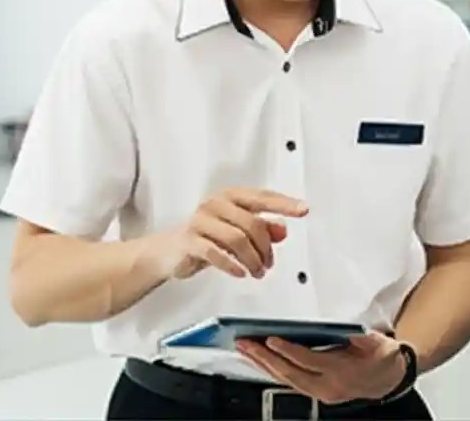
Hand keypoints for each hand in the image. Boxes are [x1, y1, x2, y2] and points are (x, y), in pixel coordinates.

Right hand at [152, 187, 307, 280]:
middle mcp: (215, 204)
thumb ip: (262, 230)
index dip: (284, 203)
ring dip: (252, 260)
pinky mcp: (190, 240)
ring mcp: (201, 221)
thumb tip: (283, 228)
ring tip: (257, 272)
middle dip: (265, 248)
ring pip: (237, 238)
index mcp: (229, 197)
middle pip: (252, 223)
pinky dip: (232, 265)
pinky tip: (240, 272)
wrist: (166, 252)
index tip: (303, 210)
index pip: (262, 197)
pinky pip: (216, 253)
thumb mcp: (236, 232)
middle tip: (268, 264)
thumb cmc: (204, 238)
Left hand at [236, 331, 407, 404]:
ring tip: (245, 350)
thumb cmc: (381, 357)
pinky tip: (259, 360)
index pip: (309, 361)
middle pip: (290, 373)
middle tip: (246, 343)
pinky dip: (272, 370)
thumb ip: (358, 334)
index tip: (271, 340)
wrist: (389, 378)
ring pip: (286, 380)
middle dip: (265, 358)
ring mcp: (321, 392)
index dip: (289, 350)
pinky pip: (289, 381)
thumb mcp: (375, 340)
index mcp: (342, 372)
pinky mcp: (315, 392)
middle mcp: (329, 386)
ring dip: (263, 365)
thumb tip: (342, 325)